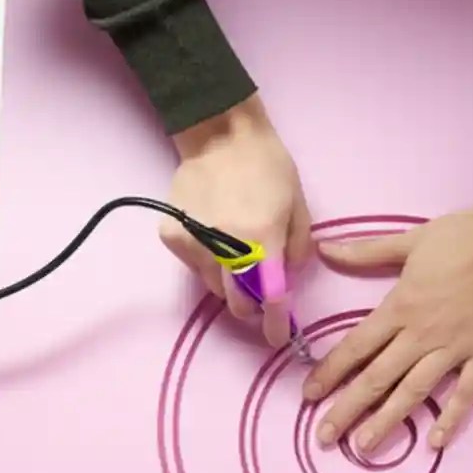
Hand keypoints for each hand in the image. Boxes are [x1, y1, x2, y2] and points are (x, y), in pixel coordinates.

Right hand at [162, 94, 312, 347]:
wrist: (219, 134)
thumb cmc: (267, 167)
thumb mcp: (299, 206)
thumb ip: (297, 251)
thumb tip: (285, 282)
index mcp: (263, 237)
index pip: (271, 296)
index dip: (275, 323)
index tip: (278, 338)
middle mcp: (226, 245)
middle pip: (237, 303)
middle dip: (251, 306)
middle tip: (259, 292)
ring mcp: (194, 242)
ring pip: (214, 288)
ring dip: (229, 283)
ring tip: (236, 252)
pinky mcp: (172, 236)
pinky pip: (195, 268)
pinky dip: (208, 264)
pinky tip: (214, 236)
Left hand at [303, 201, 472, 449]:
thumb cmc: (466, 234)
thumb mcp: (411, 239)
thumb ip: (367, 251)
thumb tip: (325, 249)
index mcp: (401, 306)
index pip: (357, 346)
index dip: (330, 372)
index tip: (309, 395)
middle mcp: (423, 334)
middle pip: (377, 378)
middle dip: (347, 409)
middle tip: (325, 437)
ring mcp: (456, 348)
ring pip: (414, 391)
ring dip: (387, 421)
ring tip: (364, 447)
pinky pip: (466, 393)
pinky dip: (451, 418)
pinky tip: (435, 443)